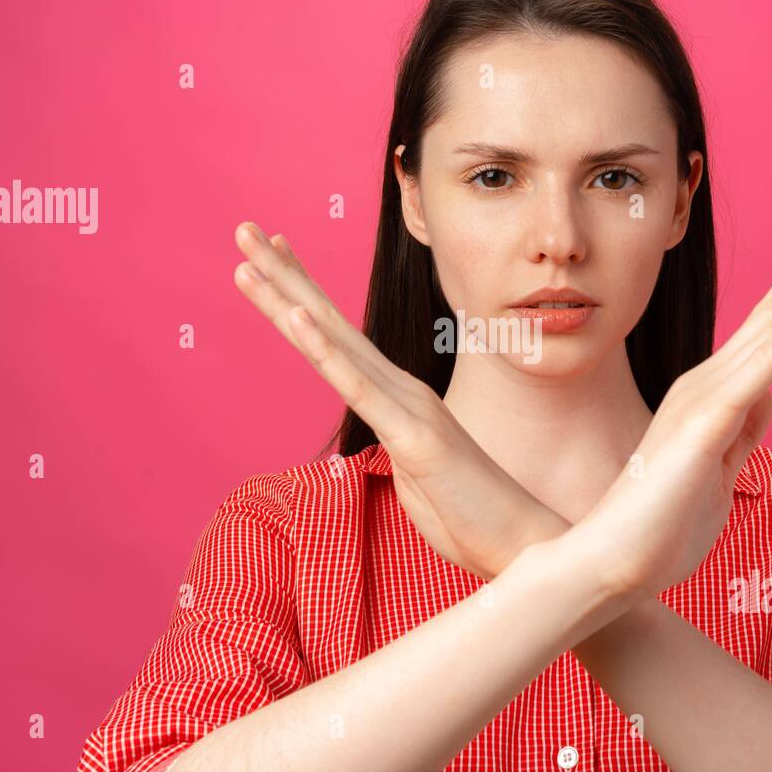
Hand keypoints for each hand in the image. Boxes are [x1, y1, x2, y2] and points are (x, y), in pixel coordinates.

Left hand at [231, 222, 564, 579]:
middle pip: (330, 325)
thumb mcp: (419, 477)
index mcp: (401, 399)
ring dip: (288, 297)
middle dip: (283, 275)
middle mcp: (403, 390)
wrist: (526, 541)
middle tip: (244, 229)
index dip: (304, 293)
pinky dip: (326, 351)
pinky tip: (295, 316)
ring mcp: (409, 409)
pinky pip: (362, 389)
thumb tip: (391, 441)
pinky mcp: (415, 438)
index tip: (273, 255)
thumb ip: (400, 448)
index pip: (341, 338)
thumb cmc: (474, 515)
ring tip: (247, 257)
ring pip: (335, 344)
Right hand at [570, 210, 771, 600]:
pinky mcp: (710, 420)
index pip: (764, 328)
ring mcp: (708, 397)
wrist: (612, 563)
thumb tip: (768, 395)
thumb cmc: (660, 527)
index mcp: (711, 395)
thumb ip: (741, 430)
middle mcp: (708, 383)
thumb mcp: (718, 472)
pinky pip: (770, 365)